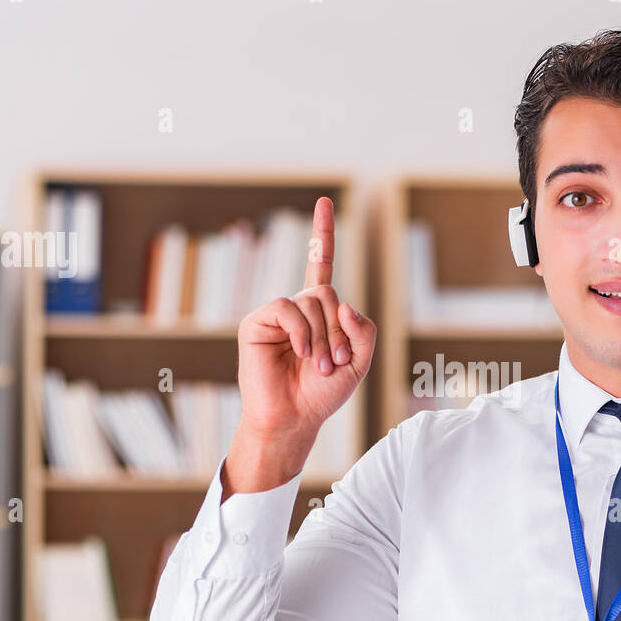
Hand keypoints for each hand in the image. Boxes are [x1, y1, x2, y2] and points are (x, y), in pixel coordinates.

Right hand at [234, 197, 375, 441]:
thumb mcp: (359, 363)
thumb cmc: (323, 393)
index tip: (323, 203)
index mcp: (320, 313)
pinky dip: (301, 331)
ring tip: (317, 366)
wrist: (294, 418)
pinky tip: (300, 353)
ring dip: (323, 338)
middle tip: (333, 362)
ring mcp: (276, 314)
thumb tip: (347, 306)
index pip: (320, 265)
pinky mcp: (256, 323)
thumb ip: (364, 332)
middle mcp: (297, 308)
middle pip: (328, 294)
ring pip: (312, 301)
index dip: (322, 235)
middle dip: (338, 331)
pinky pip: (286, 308)